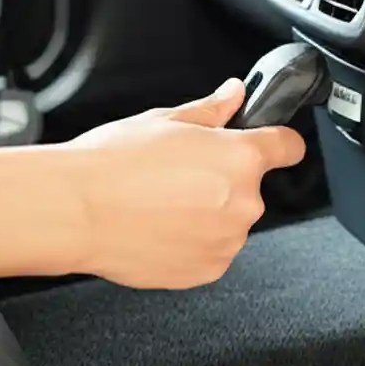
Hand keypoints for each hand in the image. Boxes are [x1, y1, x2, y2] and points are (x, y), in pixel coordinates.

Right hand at [63, 80, 306, 288]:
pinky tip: (158, 227)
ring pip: (229, 221)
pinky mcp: (208, 270)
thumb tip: (234, 95)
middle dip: (223, 180)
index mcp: (239, 157)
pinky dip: (193, 242)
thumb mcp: (164, 119)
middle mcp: (243, 201)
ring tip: (160, 203)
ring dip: (208, 214)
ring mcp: (227, 240)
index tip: (274, 145)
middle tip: (178, 174)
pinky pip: (212, 251)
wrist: (76, 211)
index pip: (288, 147)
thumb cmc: (113, 163)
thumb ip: (211, 110)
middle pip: (249, 186)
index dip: (280, 142)